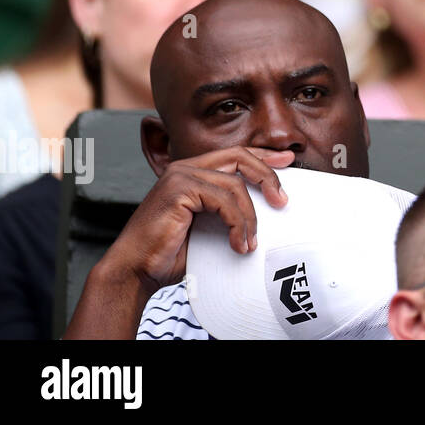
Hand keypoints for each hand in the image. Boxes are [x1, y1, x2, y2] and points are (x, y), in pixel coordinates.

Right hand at [103, 147, 291, 292]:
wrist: (136, 270)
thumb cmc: (170, 253)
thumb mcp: (209, 226)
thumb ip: (229, 211)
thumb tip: (268, 209)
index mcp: (191, 171)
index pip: (235, 154)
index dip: (264, 155)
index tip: (288, 160)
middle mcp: (185, 168)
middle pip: (240, 157)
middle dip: (267, 175)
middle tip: (284, 200)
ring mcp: (180, 176)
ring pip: (235, 185)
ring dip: (249, 217)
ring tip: (250, 242)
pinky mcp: (178, 190)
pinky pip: (224, 201)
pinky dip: (237, 223)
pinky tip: (239, 244)